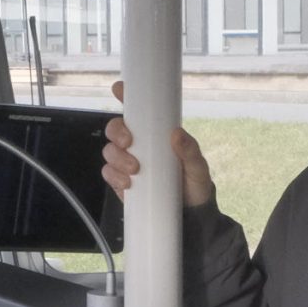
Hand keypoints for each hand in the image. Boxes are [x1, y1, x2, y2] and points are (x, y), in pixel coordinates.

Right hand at [100, 81, 213, 207]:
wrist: (189, 217)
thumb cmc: (195, 185)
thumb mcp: (198, 167)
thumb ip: (190, 151)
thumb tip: (176, 134)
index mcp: (156, 134)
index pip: (137, 111)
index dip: (125, 96)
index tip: (119, 89)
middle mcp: (139, 145)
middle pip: (115, 129)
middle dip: (116, 132)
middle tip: (128, 143)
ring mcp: (128, 163)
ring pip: (109, 151)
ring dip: (116, 157)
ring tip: (133, 170)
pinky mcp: (122, 182)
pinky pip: (108, 173)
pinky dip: (113, 176)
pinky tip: (126, 184)